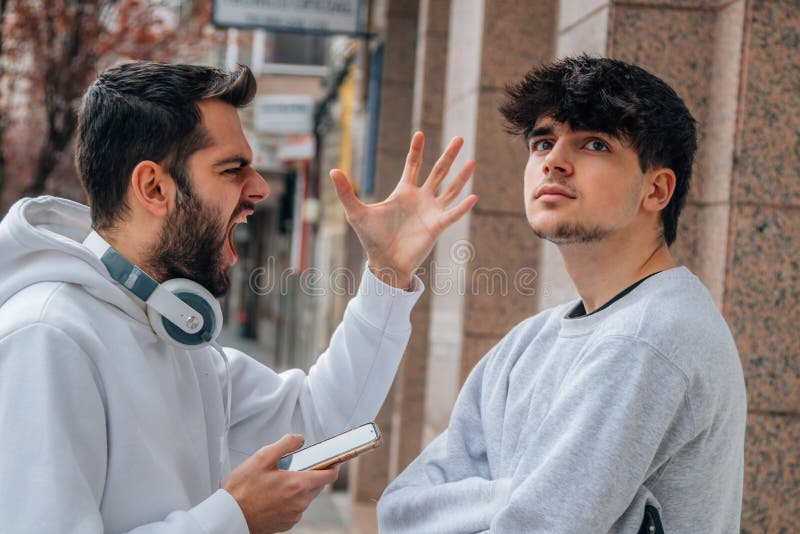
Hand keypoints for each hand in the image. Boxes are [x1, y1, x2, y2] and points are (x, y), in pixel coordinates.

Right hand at [223, 434, 338, 533]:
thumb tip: (300, 439)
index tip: (331, 460)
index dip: (332, 465)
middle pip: (318, 486)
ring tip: (278, 482)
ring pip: (306, 497)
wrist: (230, 515)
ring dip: (299, 488)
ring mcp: (294, 515)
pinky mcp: (287, 524)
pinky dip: (291, 501)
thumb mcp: (262, 457)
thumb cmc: (243, 489)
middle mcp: (300, 502)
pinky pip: (296, 508)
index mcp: (298, 485)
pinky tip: (274, 496)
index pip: (329, 475)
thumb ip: (286, 444)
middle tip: (293, 468)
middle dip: (311, 475)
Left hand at [330, 132, 477, 289]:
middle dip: (448, 155)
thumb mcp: (356, 212)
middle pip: (438, 171)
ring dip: (461, 177)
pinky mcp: (436, 226)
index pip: (413, 165)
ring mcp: (431, 211)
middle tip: (460, 138)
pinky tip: (473, 196)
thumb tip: (332, 170)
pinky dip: (462, 206)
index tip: (420, 133)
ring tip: (472, 161)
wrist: (384, 262)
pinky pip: (452, 214)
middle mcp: (420, 199)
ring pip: (450, 189)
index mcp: (403, 192)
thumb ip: (346, 192)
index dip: (417, 149)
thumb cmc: (371, 239)